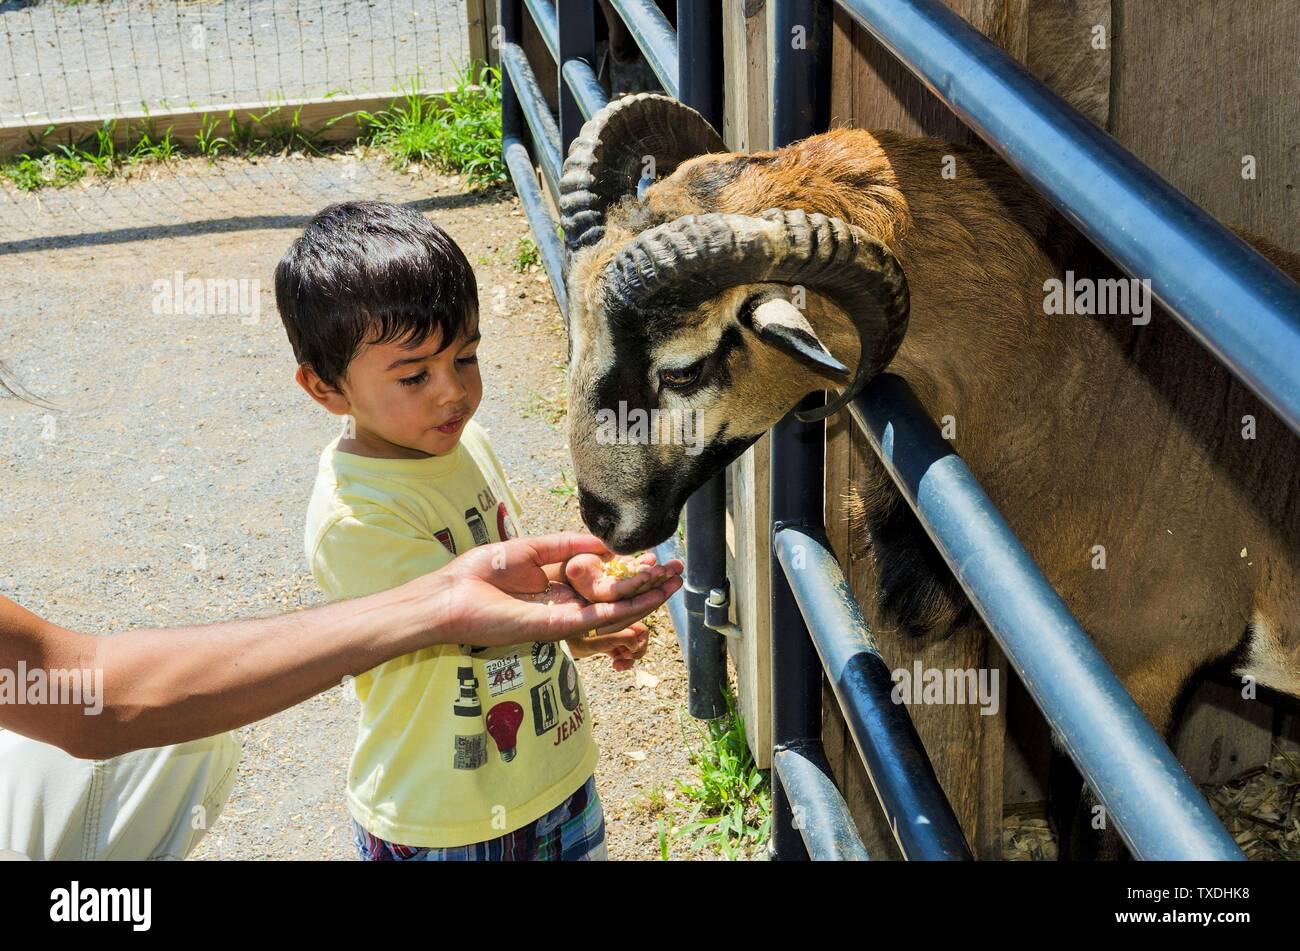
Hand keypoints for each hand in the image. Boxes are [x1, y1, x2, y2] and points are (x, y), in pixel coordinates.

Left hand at [424, 533, 681, 646]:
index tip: (654, 558)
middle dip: (648, 585)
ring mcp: (564, 619)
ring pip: (614, 611)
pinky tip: (648, 598)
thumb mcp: (530, 549)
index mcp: (558, 588)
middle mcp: (566, 606)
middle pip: (616, 598)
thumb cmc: (480, 573)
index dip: (630, 571)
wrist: (452, 596)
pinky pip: (598, 618)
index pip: (603, 581)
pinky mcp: (558, 627)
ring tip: (674, 584)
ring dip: (646, 599)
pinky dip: (625, 609)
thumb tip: (603, 544)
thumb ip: (566, 545)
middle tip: (677, 572)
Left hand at [567, 621, 649, 670]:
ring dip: (630, 658)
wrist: (555, 639)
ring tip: (618, 666)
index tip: (628, 654)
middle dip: (637, 652)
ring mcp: (613, 634)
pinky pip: (622, 651)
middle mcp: (618, 625)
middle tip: (626, 660)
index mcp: (618, 620)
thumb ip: (616, 639)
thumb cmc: (570, 637)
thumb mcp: (593, 641)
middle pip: (639, 638)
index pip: (641, 631)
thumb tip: (635, 642)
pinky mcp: (606, 643)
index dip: (640, 644)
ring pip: (631, 646)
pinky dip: (623, 660)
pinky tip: (615, 666)